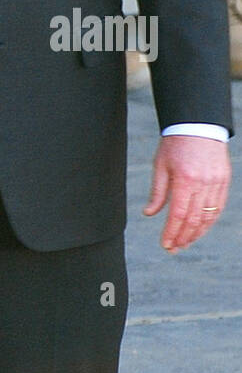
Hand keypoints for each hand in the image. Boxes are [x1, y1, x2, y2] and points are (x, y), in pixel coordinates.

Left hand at [143, 135, 230, 251]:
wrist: (198, 124)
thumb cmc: (175, 143)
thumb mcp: (160, 165)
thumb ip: (157, 192)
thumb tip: (149, 214)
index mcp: (185, 179)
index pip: (178, 214)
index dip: (172, 232)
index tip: (165, 244)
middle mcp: (203, 184)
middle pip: (194, 220)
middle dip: (183, 237)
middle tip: (173, 248)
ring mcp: (216, 183)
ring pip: (208, 217)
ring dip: (196, 233)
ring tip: (184, 242)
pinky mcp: (224, 181)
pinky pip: (218, 207)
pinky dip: (209, 221)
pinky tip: (199, 229)